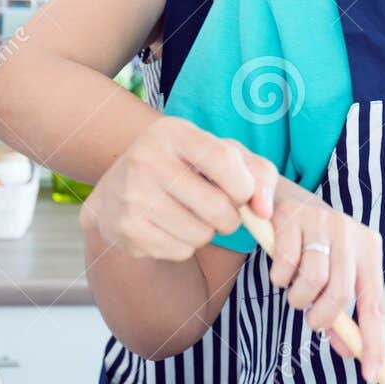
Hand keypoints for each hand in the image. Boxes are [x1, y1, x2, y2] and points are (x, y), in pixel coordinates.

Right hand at [81, 115, 275, 263]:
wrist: (119, 189)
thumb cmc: (188, 168)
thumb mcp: (222, 155)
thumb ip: (259, 175)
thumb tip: (265, 212)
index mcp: (173, 132)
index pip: (224, 160)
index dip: (243, 186)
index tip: (241, 193)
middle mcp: (147, 159)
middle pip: (217, 207)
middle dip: (230, 217)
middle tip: (218, 209)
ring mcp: (133, 195)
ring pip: (201, 234)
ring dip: (206, 233)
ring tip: (191, 215)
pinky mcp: (127, 228)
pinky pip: (180, 251)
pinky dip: (184, 245)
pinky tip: (169, 227)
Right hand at [263, 179, 384, 383]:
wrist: (284, 198)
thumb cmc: (314, 245)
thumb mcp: (335, 273)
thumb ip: (344, 310)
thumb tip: (349, 351)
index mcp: (369, 248)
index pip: (375, 304)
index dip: (373, 341)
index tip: (370, 373)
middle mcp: (351, 233)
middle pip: (341, 294)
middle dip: (321, 318)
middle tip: (311, 319)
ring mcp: (323, 222)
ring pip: (312, 282)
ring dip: (298, 299)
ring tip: (295, 291)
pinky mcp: (293, 218)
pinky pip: (285, 267)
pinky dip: (279, 278)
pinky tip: (280, 270)